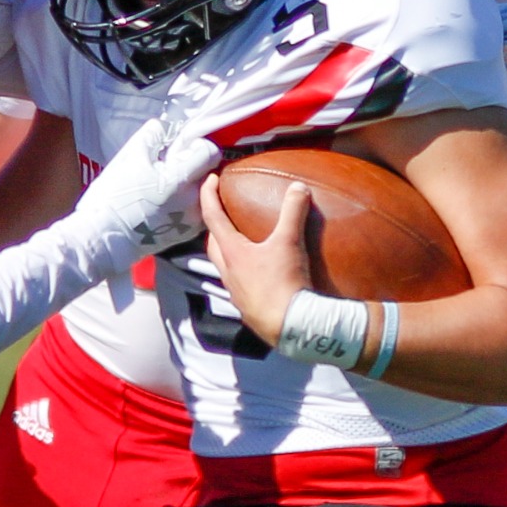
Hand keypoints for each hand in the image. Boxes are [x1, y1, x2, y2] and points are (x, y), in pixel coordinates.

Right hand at [70, 117, 218, 271]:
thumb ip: (152, 136)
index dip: (196, 145)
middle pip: (208, 172)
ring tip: (164, 185)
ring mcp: (191, 220)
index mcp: (182, 180)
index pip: (210, 152)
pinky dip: (185, 202)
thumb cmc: (114, 198)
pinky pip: (195, 210)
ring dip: (190, 184)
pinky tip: (163, 203)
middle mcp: (194, 201)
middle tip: (169, 165)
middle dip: (193, 165)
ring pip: (203, 192)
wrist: (103, 239)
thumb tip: (162, 128)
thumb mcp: (130, 157)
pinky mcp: (185, 233)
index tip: (181, 147)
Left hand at [201, 176, 313, 345]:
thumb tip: (298, 187)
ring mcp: (236, 292)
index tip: (210, 179)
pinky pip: (238, 285)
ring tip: (241, 243)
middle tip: (222, 212)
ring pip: (223, 266)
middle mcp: (228, 272)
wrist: (290, 326)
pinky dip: (243, 273)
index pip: (213, 217)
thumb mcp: (290, 243)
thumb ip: (293, 212)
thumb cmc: (284, 283)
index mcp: (233, 253)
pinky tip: (258, 273)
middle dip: (214, 225)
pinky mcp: (247, 308)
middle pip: (213, 244)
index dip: (209, 195)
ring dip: (227, 251)